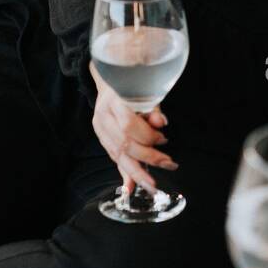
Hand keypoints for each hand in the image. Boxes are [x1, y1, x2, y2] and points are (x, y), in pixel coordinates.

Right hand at [89, 60, 178, 193]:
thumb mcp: (145, 91)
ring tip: (152, 184)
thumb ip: (152, 108)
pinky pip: (114, 157)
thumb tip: (161, 123)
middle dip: (148, 158)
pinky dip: (125, 172)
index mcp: (113, 101)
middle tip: (168, 163)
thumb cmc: (133, 85)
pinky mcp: (101, 137)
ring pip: (117, 155)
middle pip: (124, 144)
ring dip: (137, 171)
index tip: (164, 139)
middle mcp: (103, 116)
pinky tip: (131, 187)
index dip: (148, 136)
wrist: (111, 80)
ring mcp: (99, 128)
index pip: (128, 125)